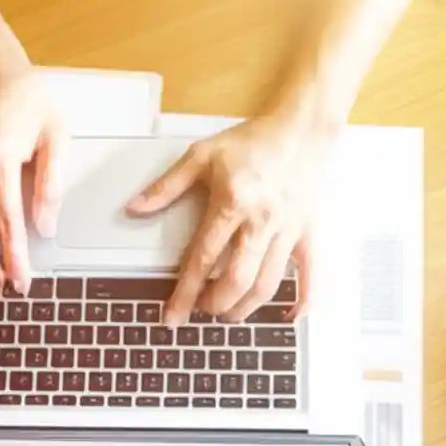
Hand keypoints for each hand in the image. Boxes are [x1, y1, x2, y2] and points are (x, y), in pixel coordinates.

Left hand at [126, 114, 335, 324]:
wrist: (300, 130)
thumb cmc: (252, 142)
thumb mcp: (201, 156)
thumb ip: (167, 186)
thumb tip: (135, 208)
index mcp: (231, 204)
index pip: (202, 259)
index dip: (185, 293)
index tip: (173, 316)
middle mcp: (260, 222)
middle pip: (236, 280)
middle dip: (216, 304)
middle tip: (202, 310)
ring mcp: (287, 231)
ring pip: (268, 284)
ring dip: (246, 308)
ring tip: (229, 314)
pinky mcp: (307, 233)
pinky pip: (310, 274)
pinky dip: (302, 300)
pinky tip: (288, 316)